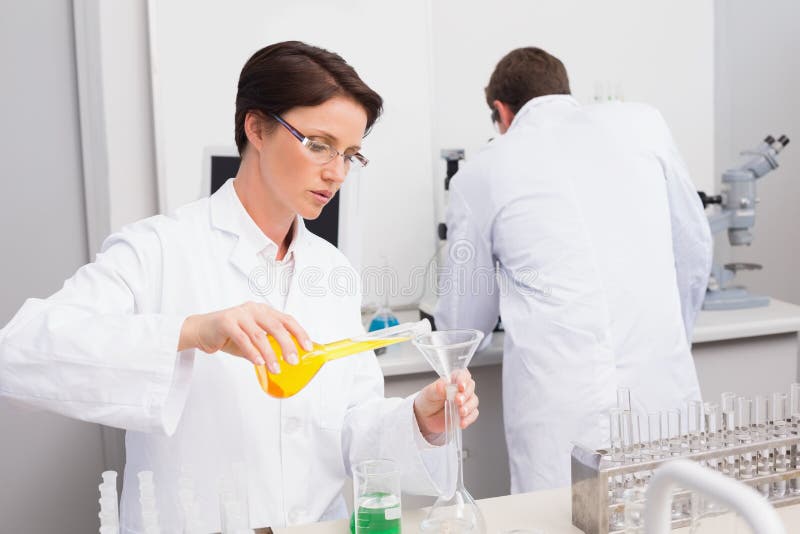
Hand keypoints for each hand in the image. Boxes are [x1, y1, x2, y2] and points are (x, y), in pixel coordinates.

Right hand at [178, 301, 311, 372]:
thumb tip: (288, 358)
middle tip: (293, 360)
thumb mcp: (253, 338)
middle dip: (287, 344)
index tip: (308, 347)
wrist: (201, 330)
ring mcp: (239, 314)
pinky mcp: (226, 322)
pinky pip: (243, 339)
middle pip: (276, 326)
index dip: (299, 333)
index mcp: (263, 311)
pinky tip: (259, 362)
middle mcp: (253, 310)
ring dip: (269, 354)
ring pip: (259, 335)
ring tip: (276, 368)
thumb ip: (268, 344)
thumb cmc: (229, 335)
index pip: (286, 320)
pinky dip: (252, 352)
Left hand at [413, 369, 478, 437]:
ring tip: (460, 412)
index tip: (460, 386)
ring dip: (468, 407)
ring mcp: (465, 402)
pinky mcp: (466, 414)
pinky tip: (461, 422)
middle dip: (465, 394)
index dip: (463, 379)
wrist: (425, 417)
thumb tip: (443, 385)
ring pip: (473, 401)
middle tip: (457, 400)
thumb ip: (437, 389)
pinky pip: (473, 415)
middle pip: (470, 387)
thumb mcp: (429, 393)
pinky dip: (468, 419)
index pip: (462, 375)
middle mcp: (460, 390)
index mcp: (452, 380)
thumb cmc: (427, 401)